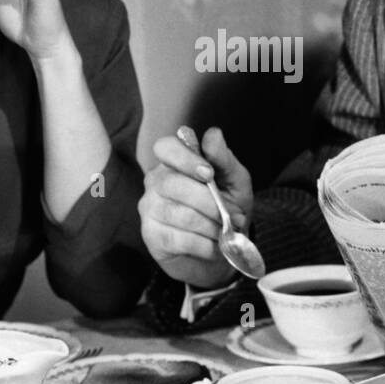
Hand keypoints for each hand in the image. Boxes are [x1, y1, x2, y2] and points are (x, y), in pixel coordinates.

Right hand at [139, 126, 254, 287]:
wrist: (223, 249)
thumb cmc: (227, 208)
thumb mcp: (235, 182)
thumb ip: (224, 159)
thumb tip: (213, 134)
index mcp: (175, 161)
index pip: (165, 147)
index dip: (185, 158)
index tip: (209, 173)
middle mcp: (156, 181)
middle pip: (173, 184)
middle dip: (209, 203)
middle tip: (233, 216)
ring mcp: (149, 208)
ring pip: (179, 214)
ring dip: (210, 226)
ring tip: (226, 232)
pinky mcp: (151, 235)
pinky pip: (177, 239)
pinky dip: (203, 245)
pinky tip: (213, 246)